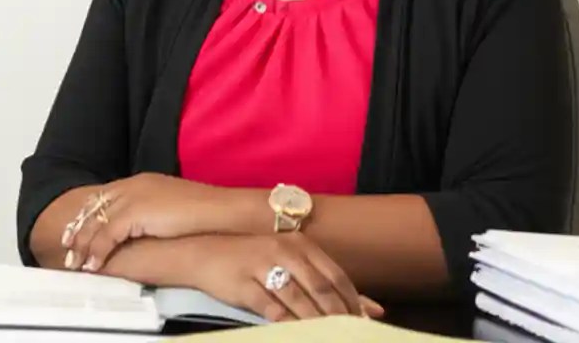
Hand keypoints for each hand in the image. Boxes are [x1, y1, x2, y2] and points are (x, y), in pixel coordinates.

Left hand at [61, 173, 236, 271]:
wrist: (218, 210)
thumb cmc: (202, 211)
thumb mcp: (169, 207)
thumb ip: (151, 213)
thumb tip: (142, 227)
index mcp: (140, 182)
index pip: (104, 198)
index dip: (89, 217)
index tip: (78, 231)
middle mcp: (132, 186)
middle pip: (93, 208)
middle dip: (78, 231)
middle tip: (66, 249)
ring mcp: (132, 198)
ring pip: (95, 223)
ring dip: (83, 245)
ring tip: (75, 263)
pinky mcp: (135, 213)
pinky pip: (107, 235)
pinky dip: (97, 252)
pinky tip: (93, 265)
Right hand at [190, 233, 385, 321]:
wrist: (204, 253)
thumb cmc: (254, 259)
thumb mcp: (292, 263)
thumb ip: (329, 283)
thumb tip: (374, 310)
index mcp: (300, 244)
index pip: (336, 276)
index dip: (352, 302)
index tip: (361, 323)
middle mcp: (284, 250)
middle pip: (320, 288)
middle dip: (337, 315)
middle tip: (347, 334)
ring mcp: (262, 265)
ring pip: (297, 299)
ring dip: (315, 322)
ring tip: (325, 337)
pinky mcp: (243, 283)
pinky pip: (271, 308)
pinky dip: (287, 323)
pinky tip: (296, 333)